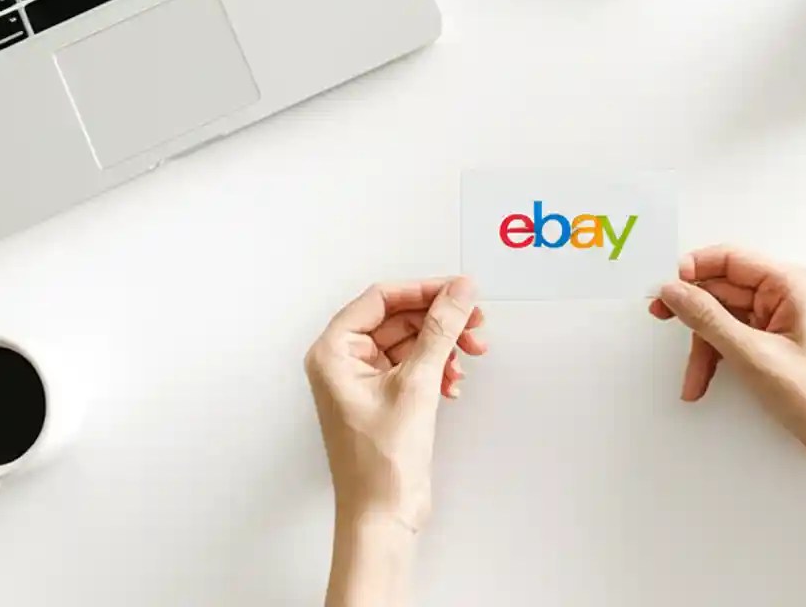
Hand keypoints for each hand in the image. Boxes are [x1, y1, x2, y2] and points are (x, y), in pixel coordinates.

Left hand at [305, 277, 485, 530]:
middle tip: (473, 322)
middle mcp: (343, 362)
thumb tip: (457, 293)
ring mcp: (363, 381)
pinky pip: (414, 366)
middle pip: (398, 318)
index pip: (381, 299)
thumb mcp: (416, 384)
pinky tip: (452, 383)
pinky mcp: (384, 399)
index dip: (423, 290)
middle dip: (439, 321)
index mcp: (333, 352)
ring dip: (443, 346)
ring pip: (411, 342)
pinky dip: (438, 369)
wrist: (382, 515)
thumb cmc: (378, 466)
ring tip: (468, 355)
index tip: (458, 290)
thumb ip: (440, 331)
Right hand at [650, 246, 805, 468]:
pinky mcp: (782, 343)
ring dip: (705, 347)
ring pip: (728, 320)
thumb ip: (709, 319)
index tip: (667, 288)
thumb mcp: (754, 356)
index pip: (730, 259)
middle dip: (695, 318)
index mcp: (792, 285)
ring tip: (694, 381)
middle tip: (661, 320)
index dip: (693, 270)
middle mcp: (790, 295)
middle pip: (724, 292)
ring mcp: (786, 320)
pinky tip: (707, 381)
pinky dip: (720, 358)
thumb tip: (676, 290)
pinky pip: (740, 339)